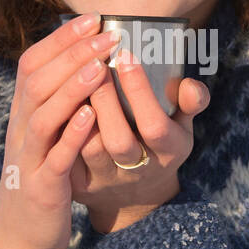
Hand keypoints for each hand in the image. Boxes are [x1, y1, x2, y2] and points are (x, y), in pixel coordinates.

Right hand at [0, 14, 122, 248]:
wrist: (22, 237)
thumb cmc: (42, 180)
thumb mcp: (45, 138)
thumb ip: (56, 103)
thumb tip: (80, 62)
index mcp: (22, 115)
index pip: (32, 64)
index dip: (60, 39)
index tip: (91, 18)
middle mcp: (19, 131)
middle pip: (38, 82)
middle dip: (73, 54)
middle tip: (107, 33)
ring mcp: (27, 159)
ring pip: (43, 115)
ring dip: (72, 88)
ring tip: (101, 66)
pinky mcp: (41, 187)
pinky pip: (55, 157)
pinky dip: (72, 135)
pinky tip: (93, 117)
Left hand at [70, 48, 209, 232]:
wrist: (133, 193)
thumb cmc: (158, 143)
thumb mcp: (181, 126)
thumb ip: (191, 103)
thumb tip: (190, 84)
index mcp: (169, 152)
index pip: (155, 125)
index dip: (140, 92)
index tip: (126, 56)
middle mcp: (138, 170)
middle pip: (119, 141)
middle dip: (105, 100)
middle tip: (93, 64)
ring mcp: (107, 179)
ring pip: (89, 149)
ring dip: (79, 114)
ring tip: (73, 79)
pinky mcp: (80, 185)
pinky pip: (66, 158)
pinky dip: (60, 129)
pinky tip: (57, 100)